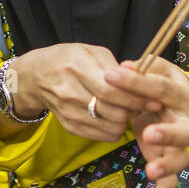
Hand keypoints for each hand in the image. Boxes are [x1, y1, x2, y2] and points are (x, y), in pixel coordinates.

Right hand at [9, 44, 158, 141]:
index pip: (111, 91)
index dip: (135, 97)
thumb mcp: (90, 51)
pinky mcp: (70, 127)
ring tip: (131, 109)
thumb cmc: (67, 59)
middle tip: (146, 104)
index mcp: (77, 68)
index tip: (153, 97)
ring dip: (127, 121)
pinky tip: (117, 116)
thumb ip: (115, 67)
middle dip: (135, 110)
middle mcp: (70, 93)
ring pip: (111, 127)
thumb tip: (140, 81)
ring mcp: (69, 113)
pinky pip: (102, 135)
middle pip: (113, 112)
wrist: (36, 77)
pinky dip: (116, 128)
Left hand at [108, 59, 188, 187]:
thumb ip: (142, 70)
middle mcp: (186, 119)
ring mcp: (181, 142)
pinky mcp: (172, 157)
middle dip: (168, 134)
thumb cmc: (163, 84)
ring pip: (182, 156)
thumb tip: (124, 66)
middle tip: (148, 134)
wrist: (181, 100)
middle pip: (184, 130)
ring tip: (150, 171)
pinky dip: (166, 187)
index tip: (110, 76)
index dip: (137, 83)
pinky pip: (173, 176)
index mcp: (181, 93)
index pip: (160, 88)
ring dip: (167, 164)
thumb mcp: (155, 71)